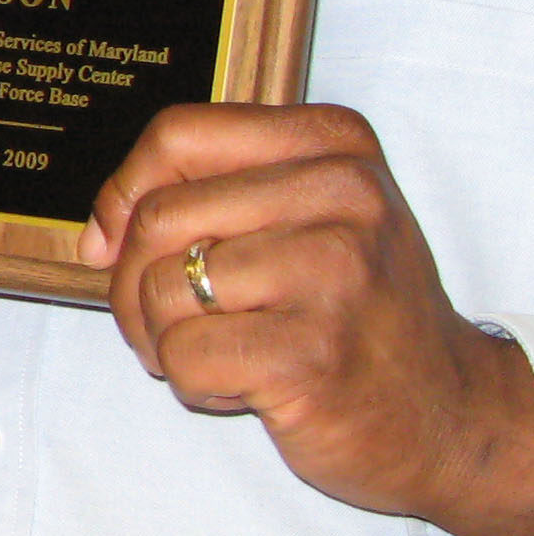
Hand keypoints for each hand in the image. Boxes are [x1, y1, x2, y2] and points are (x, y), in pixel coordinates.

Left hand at [84, 103, 533, 529]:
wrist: (449, 412)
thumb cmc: (353, 311)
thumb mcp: (300, 218)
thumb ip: (201, 195)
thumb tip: (98, 234)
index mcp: (334, 145)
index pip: (178, 134)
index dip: (125, 192)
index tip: (115, 239)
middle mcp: (342, 197)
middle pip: (158, 218)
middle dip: (134, 282)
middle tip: (171, 321)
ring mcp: (333, 274)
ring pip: (161, 289)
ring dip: (165, 339)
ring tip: (222, 352)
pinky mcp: (311, 353)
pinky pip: (183, 355)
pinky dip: (193, 383)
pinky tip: (246, 386)